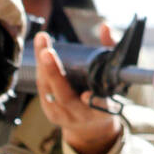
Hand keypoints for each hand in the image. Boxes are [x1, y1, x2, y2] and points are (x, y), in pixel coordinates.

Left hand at [34, 29, 121, 153]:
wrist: (89, 126)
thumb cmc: (104, 96)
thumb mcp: (114, 79)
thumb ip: (111, 52)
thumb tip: (105, 26)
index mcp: (100, 112)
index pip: (98, 108)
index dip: (94, 102)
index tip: (86, 96)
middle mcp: (80, 116)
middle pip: (64, 97)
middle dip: (54, 73)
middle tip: (47, 52)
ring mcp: (62, 116)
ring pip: (49, 90)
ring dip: (43, 65)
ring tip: (42, 40)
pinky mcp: (50, 111)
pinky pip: (43, 88)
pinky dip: (41, 69)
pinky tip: (40, 50)